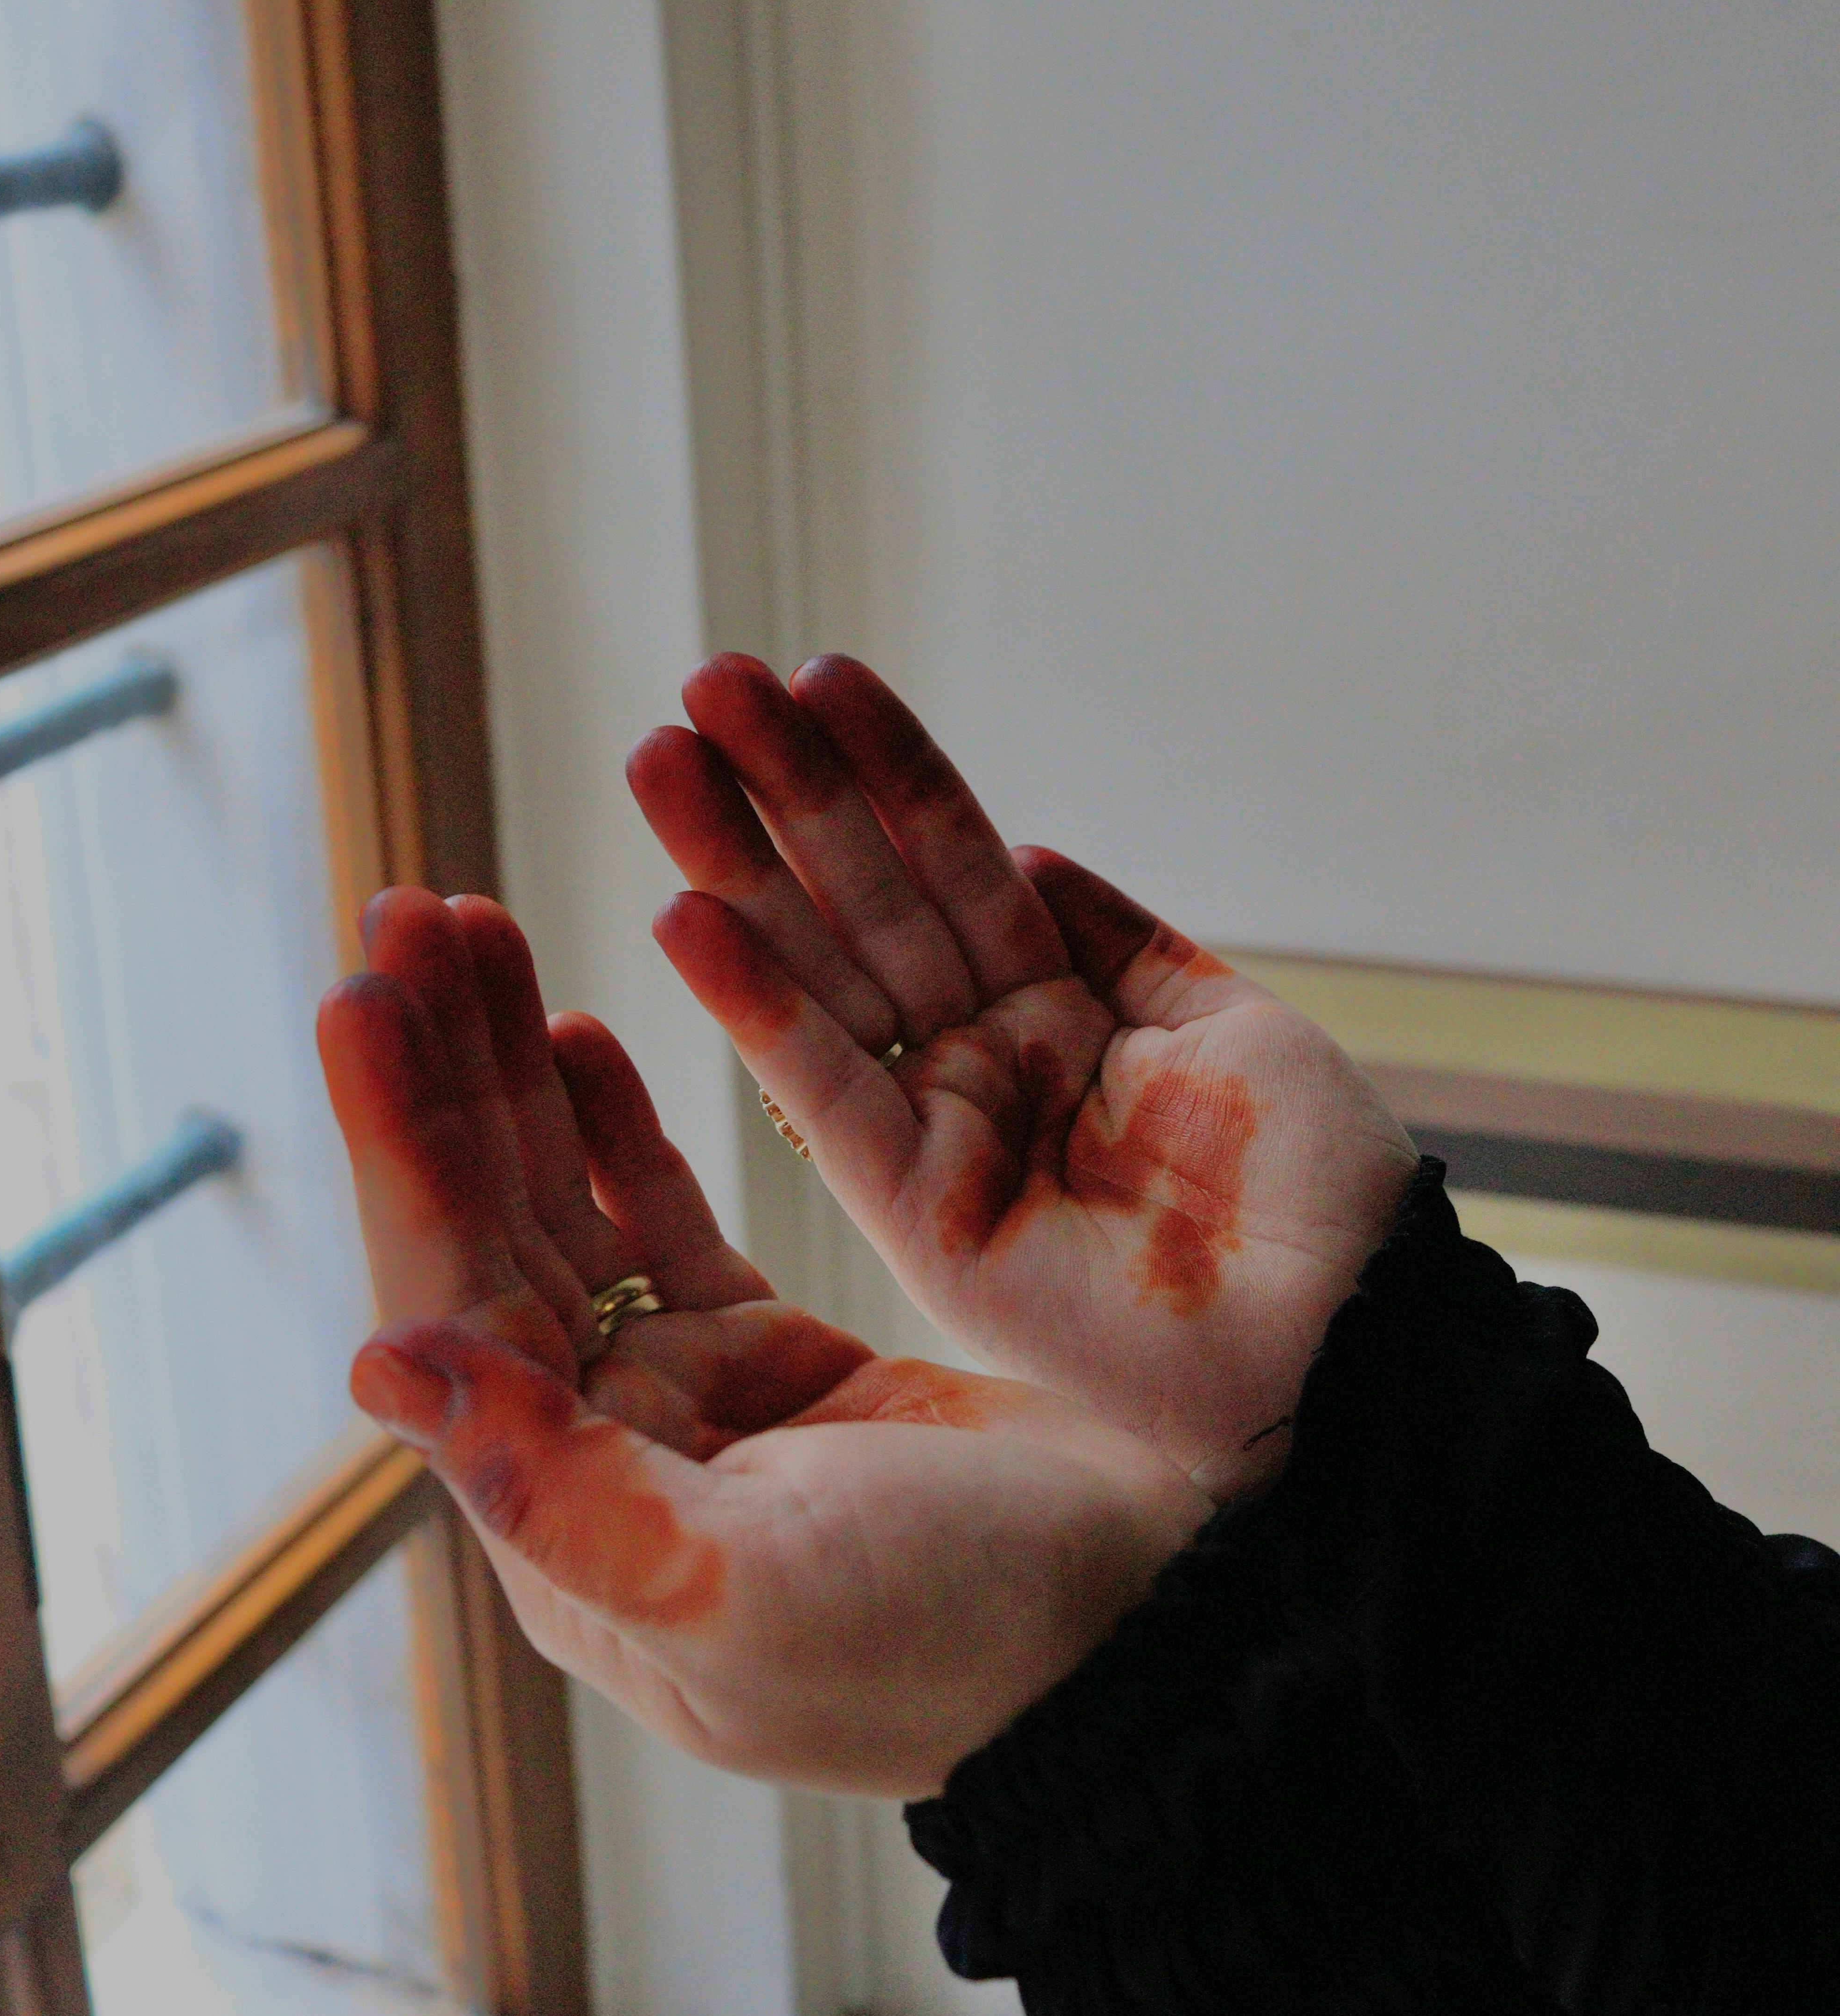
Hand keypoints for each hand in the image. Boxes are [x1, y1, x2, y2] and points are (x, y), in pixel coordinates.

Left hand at [317, 890, 1205, 1795]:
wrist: (1137, 1637)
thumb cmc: (958, 1642)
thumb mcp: (741, 1585)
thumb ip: (556, 1488)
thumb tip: (379, 1364)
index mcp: (575, 1522)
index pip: (452, 1297)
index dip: (402, 1143)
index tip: (364, 995)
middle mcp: (604, 1456)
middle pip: (491, 1227)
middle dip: (442, 1069)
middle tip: (405, 912)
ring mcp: (686, 1403)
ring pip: (565, 1204)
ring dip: (510, 1073)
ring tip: (470, 932)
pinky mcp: (768, 1360)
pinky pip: (658, 1220)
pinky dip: (613, 1126)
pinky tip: (571, 1033)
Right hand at [628, 657, 1416, 1498]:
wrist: (1354, 1336)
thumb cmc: (1319, 1191)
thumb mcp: (1229, 1024)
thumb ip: (1116, 940)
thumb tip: (1028, 850)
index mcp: (1064, 1013)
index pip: (956, 864)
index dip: (891, 774)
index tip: (817, 679)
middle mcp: (990, 1063)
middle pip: (869, 906)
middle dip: (786, 796)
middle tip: (704, 683)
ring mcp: (948, 1136)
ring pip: (826, 978)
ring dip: (741, 869)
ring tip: (661, 759)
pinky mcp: (920, 1220)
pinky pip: (826, 1096)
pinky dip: (756, 1009)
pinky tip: (686, 916)